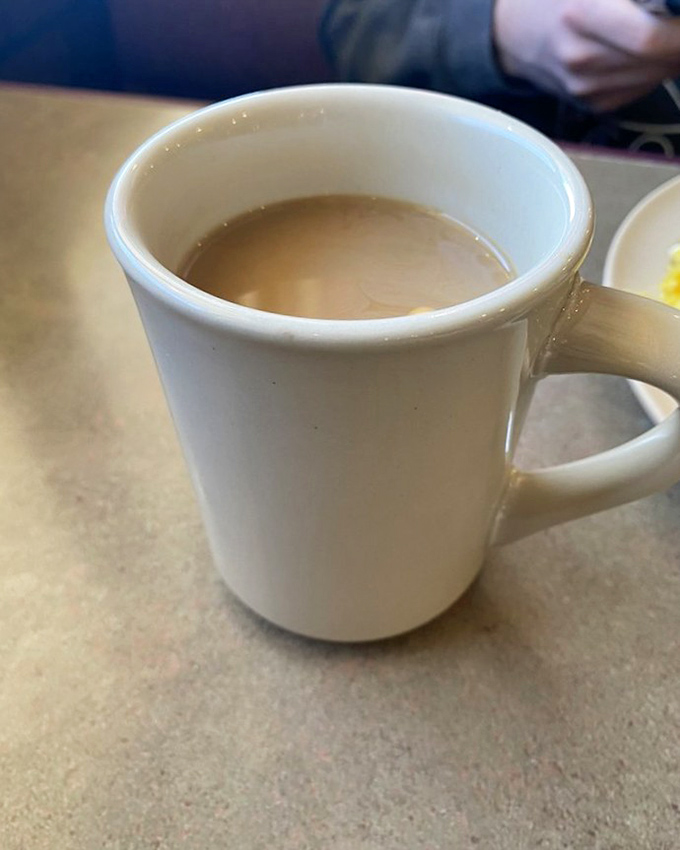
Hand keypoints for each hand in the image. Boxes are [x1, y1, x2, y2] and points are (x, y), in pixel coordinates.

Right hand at [493, 0, 679, 110]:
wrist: (514, 32)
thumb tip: (669, 4)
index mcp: (581, 14)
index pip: (648, 38)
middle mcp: (581, 57)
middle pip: (655, 61)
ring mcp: (583, 86)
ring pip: (651, 79)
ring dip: (671, 59)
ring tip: (673, 39)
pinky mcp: (588, 103)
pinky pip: (636, 91)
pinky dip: (652, 73)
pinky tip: (649, 55)